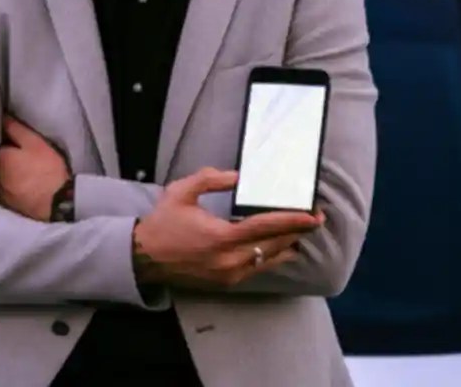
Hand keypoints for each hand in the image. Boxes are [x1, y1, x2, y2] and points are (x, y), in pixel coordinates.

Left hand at [0, 116, 71, 221]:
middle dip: (5, 159)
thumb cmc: (48, 170)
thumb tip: (2, 117)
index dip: (7, 142)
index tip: (16, 143)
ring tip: (22, 173)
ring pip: (0, 177)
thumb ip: (16, 129)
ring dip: (7, 174)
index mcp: (1, 157)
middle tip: (21, 158)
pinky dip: (11, 189)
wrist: (57, 204)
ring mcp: (0, 192)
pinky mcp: (7, 206)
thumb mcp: (36, 143)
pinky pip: (5, 193)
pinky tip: (23, 188)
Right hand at [133, 167, 324, 288]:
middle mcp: (229, 260)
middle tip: (316, 219)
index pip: (266, 227)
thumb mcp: (181, 191)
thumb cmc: (163, 223)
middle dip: (297, 232)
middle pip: (274, 245)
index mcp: (221, 236)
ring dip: (287, 246)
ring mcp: (229, 275)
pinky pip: (256, 269)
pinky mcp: (225, 282)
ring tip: (302, 233)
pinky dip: (270, 257)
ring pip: (268, 260)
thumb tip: (237, 178)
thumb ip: (211, 179)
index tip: (313, 216)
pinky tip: (280, 248)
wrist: (144, 257)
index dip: (292, 221)